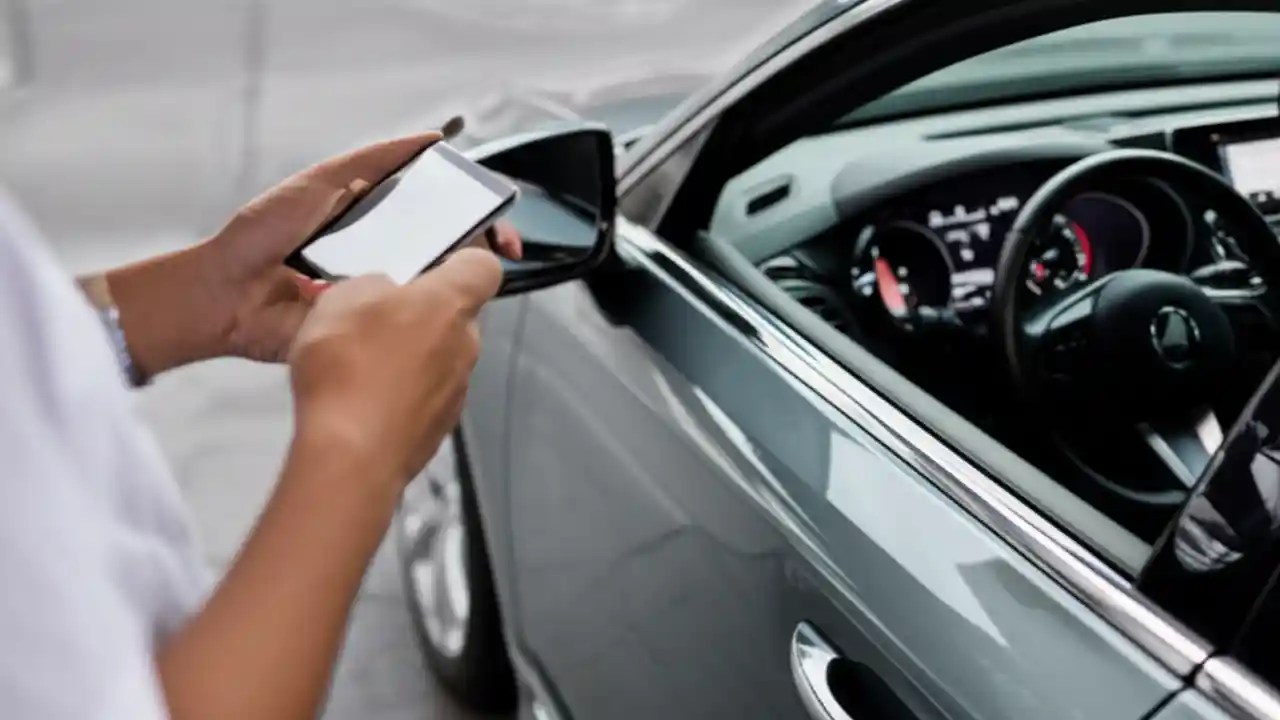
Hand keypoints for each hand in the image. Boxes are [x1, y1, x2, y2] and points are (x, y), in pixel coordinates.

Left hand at [98, 134, 522, 376]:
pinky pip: (401, 323)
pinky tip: (426, 305)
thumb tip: (430, 139)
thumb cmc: (260, 235)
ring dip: (449, 282)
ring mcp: (378, 296)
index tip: (496, 218)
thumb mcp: (321, 182)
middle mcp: (383, 260)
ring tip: (464, 269)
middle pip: (445, 253)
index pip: (439, 215)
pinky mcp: (367, 330)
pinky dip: (417, 317)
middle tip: (499, 245)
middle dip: (477, 249)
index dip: (473, 216)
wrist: (225, 293)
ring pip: (429, 290)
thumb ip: (375, 160)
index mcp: (377, 222)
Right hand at [288, 247, 501, 483]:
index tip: (435, 265)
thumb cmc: (349, 363)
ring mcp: (458, 390)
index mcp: (452, 303)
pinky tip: (365, 401)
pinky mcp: (439, 428)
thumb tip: (387, 296)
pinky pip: (424, 396)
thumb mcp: (342, 297)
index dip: (465, 259)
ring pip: (440, 357)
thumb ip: (373, 286)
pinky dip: (401, 394)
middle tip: (376, 318)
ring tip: (361, 365)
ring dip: (411, 355)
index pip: (485, 267)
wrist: (351, 455)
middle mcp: (467, 345)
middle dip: (423, 313)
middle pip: (456, 316)